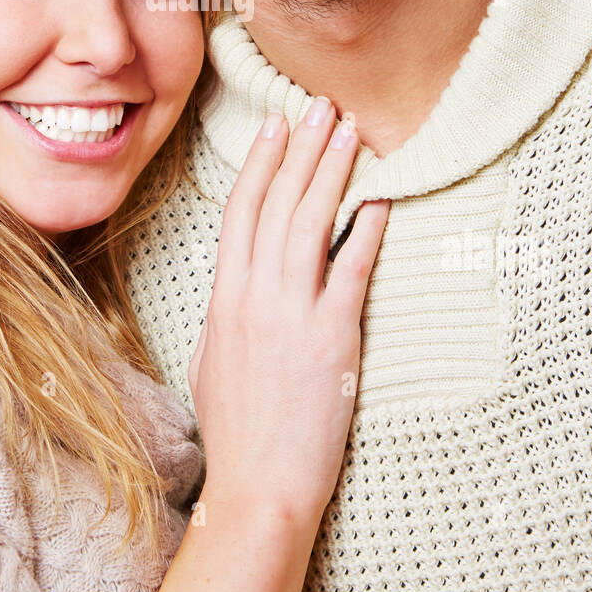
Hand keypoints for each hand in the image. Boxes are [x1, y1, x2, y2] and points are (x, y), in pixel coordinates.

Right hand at [188, 97, 388, 524]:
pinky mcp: (331, 338)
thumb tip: (235, 290)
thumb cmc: (236, 433)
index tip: (274, 124)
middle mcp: (253, 296)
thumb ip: (225, 318)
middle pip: (278, 203)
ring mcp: (291, 314)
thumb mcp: (210, 363)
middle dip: (301, 149)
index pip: (240, 212)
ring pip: (311, 223)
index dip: (259, 162)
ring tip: (349, 130)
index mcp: (223, 298)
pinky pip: (351, 269)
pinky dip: (367, 230)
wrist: (258, 486)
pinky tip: (381, 199)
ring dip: (332, 171)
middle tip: (320, 105)